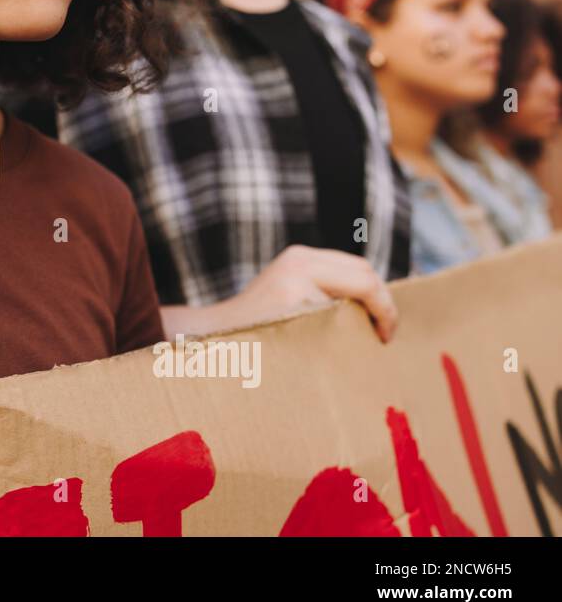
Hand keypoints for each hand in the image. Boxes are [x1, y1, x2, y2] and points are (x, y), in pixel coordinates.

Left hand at [226, 245, 397, 342]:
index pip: (365, 282)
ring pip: (352, 267)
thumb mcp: (303, 337)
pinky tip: (351, 314)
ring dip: (366, 294)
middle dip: (380, 300)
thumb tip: (381, 330)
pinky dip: (350, 289)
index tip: (385, 339)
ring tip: (371, 325)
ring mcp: (295, 257)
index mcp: (302, 273)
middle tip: (384, 333)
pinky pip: (336, 269)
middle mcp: (300, 258)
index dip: (385, 311)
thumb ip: (339, 325)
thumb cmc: (255, 344)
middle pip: (363, 269)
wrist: (216, 331)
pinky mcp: (292, 262)